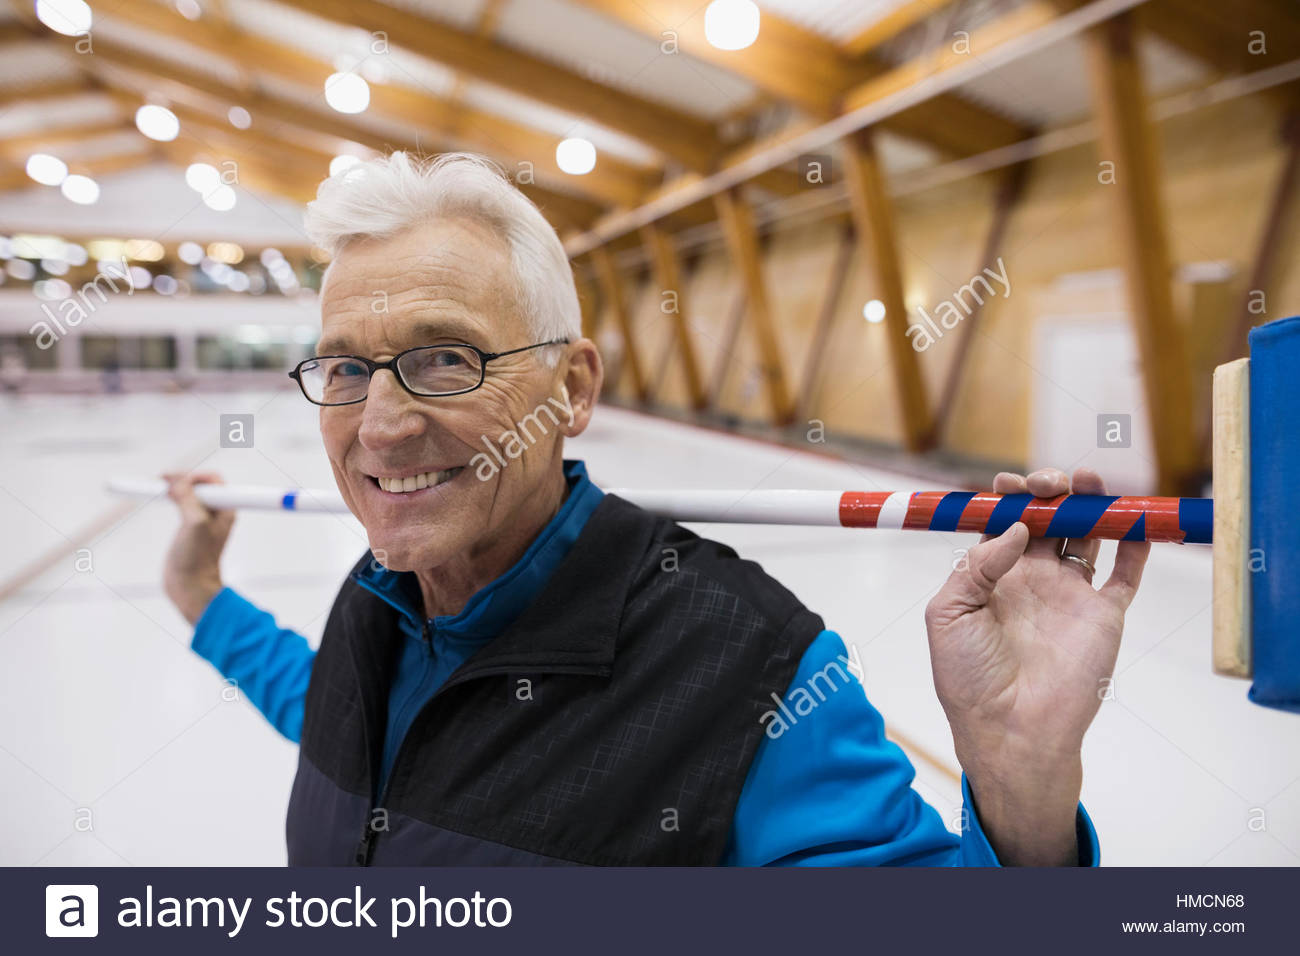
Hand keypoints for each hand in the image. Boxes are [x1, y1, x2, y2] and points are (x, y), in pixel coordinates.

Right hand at [162, 472, 234, 624]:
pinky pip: (181, 503)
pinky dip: (171, 497)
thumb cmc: (197, 558)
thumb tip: (176, 479)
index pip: (213, 480)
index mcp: (225, 510)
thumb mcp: (194, 523)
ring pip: (189, 493)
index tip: (175, 481)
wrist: (189, 585)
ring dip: (174, 487)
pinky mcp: (189, 527)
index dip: (194, 476)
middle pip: (200, 484)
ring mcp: (202, 519)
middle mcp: (217, 513)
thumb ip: (188, 498)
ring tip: (159, 486)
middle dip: (181, 480)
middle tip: (162, 480)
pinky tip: (161, 496)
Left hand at [924, 467, 1149, 864]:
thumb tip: (1014, 529)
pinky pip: (1126, 574)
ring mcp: (1070, 596)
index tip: (1008, 484)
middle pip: (1048, 521)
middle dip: (1051, 492)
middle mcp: (1033, 580)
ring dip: (1092, 505)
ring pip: (1087, 537)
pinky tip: (1135, 519)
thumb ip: (975, 565)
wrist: (1011, 729)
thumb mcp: (948, 614)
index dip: (1008, 499)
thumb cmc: (970, 678)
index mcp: (992, 578)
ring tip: (1090, 481)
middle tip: (1051, 482)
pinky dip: (1136, 545)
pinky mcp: (1103, 616)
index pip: (1003, 524)